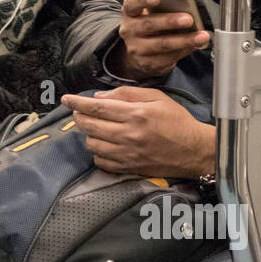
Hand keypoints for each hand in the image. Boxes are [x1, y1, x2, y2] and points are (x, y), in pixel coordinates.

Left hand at [63, 88, 215, 178]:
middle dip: (79, 116)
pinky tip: (104, 144)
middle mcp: (128, 135)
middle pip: (89, 126)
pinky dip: (97, 152)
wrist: (194, 150)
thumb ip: (126, 93)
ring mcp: (127, 154)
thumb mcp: (156, 97)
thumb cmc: (176, 120)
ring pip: (92, 144)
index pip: (96, 108)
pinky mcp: (129, 168)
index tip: (65, 99)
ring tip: (95, 127)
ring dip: (88, 134)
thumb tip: (99, 97)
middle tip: (80, 112)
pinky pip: (101, 162)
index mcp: (135, 114)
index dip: (77, 103)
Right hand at [112, 0, 210, 78]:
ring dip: (183, 40)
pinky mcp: (146, 63)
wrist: (138, 52)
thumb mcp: (150, 13)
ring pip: (161, 44)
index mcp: (130, 12)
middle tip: (188, 19)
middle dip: (170, 21)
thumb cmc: (149, 25)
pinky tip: (195, 46)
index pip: (132, 3)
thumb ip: (162, 7)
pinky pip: (167, 58)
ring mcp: (136, 48)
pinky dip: (184, 51)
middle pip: (149, 24)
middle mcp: (129, 30)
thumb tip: (186, 6)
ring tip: (201, 37)